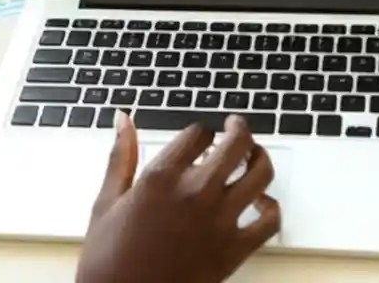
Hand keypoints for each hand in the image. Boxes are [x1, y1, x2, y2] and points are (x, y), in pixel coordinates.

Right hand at [77, 113, 280, 282]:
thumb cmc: (109, 259)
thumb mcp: (106, 202)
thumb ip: (121, 156)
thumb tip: (123, 118)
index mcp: (162, 177)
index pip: (198, 133)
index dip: (202, 131)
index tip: (200, 137)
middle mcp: (196, 192)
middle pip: (237, 142)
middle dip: (239, 128)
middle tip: (236, 127)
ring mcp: (219, 220)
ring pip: (261, 173)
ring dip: (260, 158)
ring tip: (253, 156)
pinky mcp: (234, 249)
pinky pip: (270, 220)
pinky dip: (272, 208)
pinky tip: (262, 203)